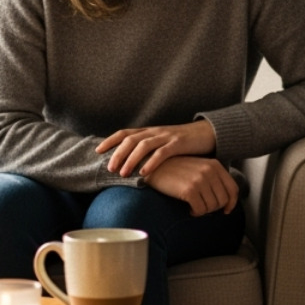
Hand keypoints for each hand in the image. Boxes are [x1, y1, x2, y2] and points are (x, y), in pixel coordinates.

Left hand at [97, 120, 215, 177]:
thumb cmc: (183, 143)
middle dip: (117, 153)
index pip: (125, 133)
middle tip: (109, 169)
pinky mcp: (179, 143)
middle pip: (131, 139)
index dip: (110, 140)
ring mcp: (167, 136)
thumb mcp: (162, 143)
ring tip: (123, 174)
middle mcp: (155, 131)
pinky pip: (162, 153)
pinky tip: (144, 173)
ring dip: (131, 159)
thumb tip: (131, 164)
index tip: (98, 151)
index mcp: (150, 131)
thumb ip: (149, 150)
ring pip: (143, 145)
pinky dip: (151, 163)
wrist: (207, 133)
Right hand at [142, 156, 239, 216]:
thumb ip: (213, 179)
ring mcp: (200, 180)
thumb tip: (226, 201)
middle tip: (202, 207)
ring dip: (203, 211)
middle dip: (213, 208)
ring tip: (193, 206)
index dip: (231, 203)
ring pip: (211, 207)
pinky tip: (188, 209)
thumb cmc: (176, 169)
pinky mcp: (189, 190)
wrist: (153, 166)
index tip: (225, 210)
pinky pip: (200, 210)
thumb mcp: (198, 168)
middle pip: (223, 200)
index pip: (233, 189)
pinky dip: (195, 212)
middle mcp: (210, 171)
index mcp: (215, 165)